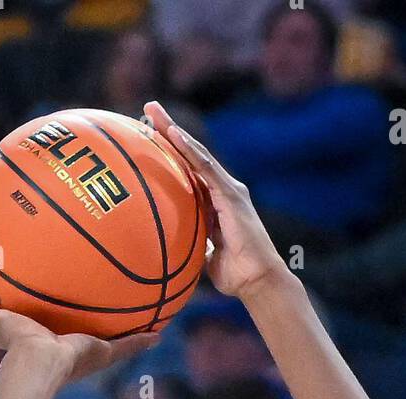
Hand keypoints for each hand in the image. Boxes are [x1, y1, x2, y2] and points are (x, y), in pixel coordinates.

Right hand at [0, 279, 160, 383]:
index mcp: (52, 342)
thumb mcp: (108, 350)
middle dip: (23, 306)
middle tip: (26, 288)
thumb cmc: (73, 361)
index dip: (56, 319)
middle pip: (23, 318)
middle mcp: (28, 336)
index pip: (54, 327)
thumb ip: (131, 344)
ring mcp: (9, 331)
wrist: (42, 363)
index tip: (61, 306)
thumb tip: (159, 336)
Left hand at [144, 100, 286, 300]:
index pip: (188, 170)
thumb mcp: (204, 255)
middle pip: (191, 154)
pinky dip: (189, 150)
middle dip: (169, 130)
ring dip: (174, 132)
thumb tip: (170, 250)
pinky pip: (206, 168)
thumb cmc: (234, 274)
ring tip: (154, 112)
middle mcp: (222, 190)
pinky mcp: (232, 195)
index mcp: (215, 202)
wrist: (258, 281)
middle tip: (148, 109)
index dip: (170, 151)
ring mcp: (228, 190)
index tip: (148, 134)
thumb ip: (192, 244)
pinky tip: (173, 134)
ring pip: (197, 154)